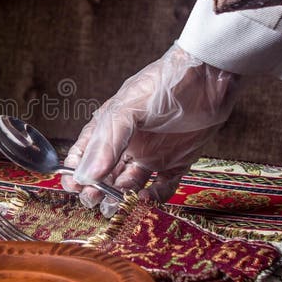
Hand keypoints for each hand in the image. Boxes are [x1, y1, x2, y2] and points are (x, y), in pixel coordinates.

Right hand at [62, 43, 240, 213]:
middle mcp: (128, 143)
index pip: (85, 154)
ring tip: (119, 203)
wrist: (208, 78)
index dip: (76, 171)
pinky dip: (153, 197)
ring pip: (130, 184)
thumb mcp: (127, 109)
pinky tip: (145, 199)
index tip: (74, 186)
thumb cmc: (162, 84)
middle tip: (95, 200)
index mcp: (110, 127)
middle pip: (105, 174)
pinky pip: (162, 187)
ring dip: (122, 196)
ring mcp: (152, 154)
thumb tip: (85, 176)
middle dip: (98, 189)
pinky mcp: (177, 162)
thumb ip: (106, 143)